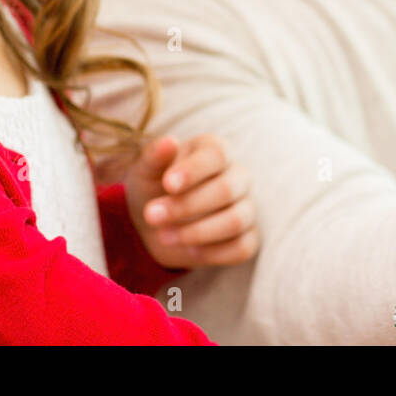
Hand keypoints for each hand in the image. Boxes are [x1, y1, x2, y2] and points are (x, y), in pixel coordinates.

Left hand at [124, 134, 259, 269]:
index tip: (168, 184)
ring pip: (235, 220)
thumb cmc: (154, 186)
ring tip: (163, 236)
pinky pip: (241, 248)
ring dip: (196, 232)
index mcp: (215, 150)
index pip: (217, 154)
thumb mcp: (146, 170)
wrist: (157, 222)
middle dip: (186, 206)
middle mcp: (238, 176)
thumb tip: (168, 142)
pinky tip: (188, 250)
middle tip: (151, 215)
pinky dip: (212, 253)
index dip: (194, 170)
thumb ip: (155, 156)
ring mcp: (247, 207)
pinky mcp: (248, 238)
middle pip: (226, 189)